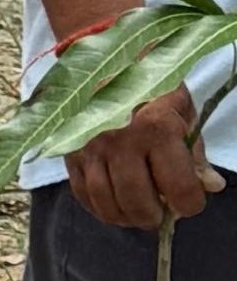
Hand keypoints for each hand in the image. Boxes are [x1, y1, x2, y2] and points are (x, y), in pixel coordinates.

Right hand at [67, 85, 218, 228]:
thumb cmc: (151, 86)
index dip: (189, 203)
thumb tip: (210, 186)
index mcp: (157, 128)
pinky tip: (115, 206)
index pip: (177, 185)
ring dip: (126, 218)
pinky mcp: (70, 156)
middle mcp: (121, 143)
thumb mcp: (183, 111)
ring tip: (139, 215)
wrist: (105, 63)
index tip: (192, 203)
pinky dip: (100, 208)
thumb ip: (194, 152)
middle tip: (162, 215)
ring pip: (107, 203)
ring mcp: (91, 151)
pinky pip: (83, 196)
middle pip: (137, 201)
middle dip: (154, 216)